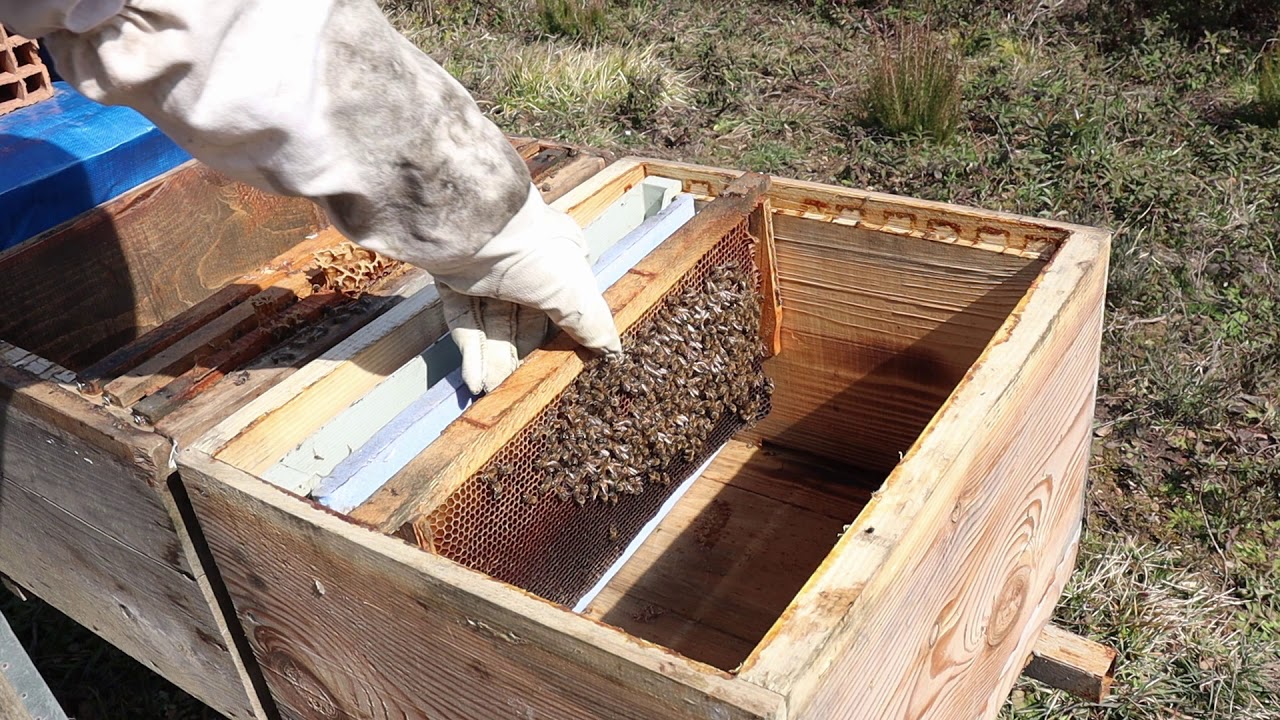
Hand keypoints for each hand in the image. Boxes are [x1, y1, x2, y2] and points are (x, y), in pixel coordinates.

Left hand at [432, 185, 621, 393]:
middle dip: (518, 357)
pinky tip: (474, 379)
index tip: (554, 371)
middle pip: (523, 322)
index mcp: (560, 264)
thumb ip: (593, 326)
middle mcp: (526, 268)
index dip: (558, 341)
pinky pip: (464, 320)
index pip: (562, 310)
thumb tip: (614, 353)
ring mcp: (489, 273)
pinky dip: (470, 349)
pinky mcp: (456, 279)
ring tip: (491, 391)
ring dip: (492, 360)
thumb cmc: (537, 256)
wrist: (478, 231)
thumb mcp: (575, 295)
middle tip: (517, 390)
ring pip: (492, 326)